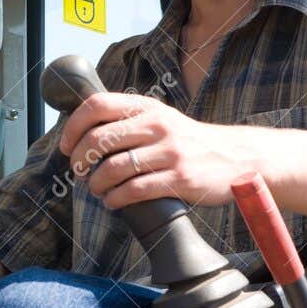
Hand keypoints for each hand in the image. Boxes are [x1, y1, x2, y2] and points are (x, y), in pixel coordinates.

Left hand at [57, 92, 260, 210]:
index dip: (74, 126)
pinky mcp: (179, 179)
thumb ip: (131, 121)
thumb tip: (85, 131)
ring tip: (98, 190)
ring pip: (113, 168)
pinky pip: (134, 191)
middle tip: (80, 172)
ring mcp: (169, 153)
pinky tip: (114, 202)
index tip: (67, 145)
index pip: (97, 105)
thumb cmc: (191, 142)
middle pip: (99, 139)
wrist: (239, 158)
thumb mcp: (163, 119)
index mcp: (148, 107)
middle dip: (80, 160)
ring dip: (96, 184)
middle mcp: (157, 125)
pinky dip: (116, 199)